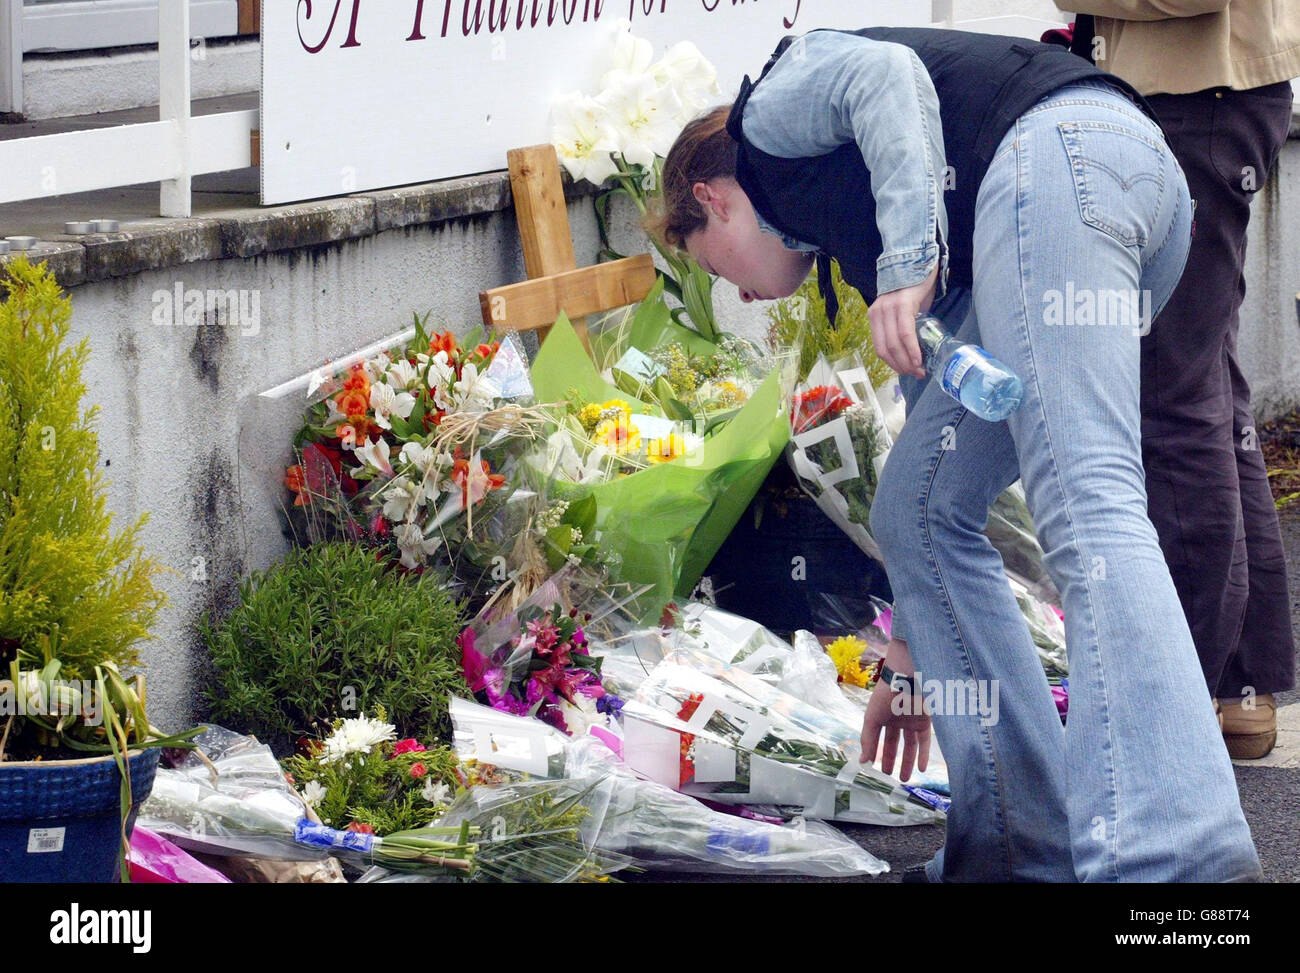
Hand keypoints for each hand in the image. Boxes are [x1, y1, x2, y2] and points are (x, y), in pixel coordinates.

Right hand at [860, 669, 930, 782]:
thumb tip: (863, 762)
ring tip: (905, 779)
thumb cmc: (885, 695)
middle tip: (889, 776)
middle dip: (891, 759)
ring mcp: (911, 720)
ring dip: (908, 762)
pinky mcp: (925, 721)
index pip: (878, 738)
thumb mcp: (872, 718)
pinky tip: (921, 769)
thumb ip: (868, 740)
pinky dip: (923, 755)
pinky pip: (925, 741)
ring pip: (910, 745)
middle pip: (894, 743)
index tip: (874, 767)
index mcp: (881, 716)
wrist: (907, 679)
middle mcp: (897, 719)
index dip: (876, 751)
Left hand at [868, 264, 938, 378]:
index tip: (908, 372)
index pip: (880, 348)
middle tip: (917, 374)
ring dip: (908, 361)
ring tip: (920, 370)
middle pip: (885, 350)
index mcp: (874, 317)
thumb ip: (901, 328)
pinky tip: (919, 359)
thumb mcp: (902, 311)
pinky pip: (905, 333)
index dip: (893, 364)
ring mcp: (888, 309)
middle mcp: (877, 313)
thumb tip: (912, 352)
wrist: (919, 262)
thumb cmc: (913, 290)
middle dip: (901, 366)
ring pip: (894, 344)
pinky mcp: (902, 305)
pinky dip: (912, 349)